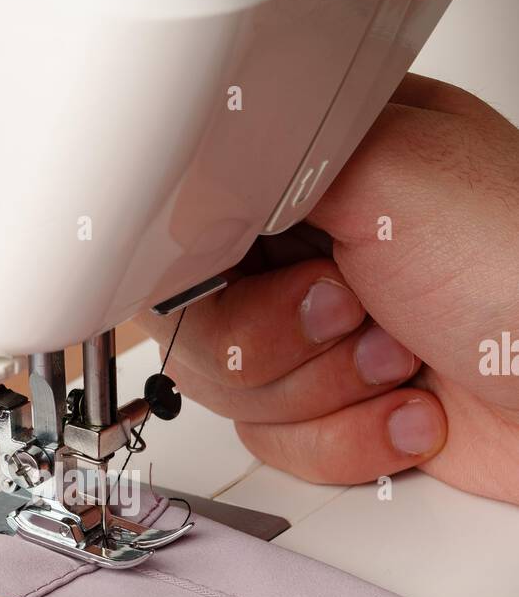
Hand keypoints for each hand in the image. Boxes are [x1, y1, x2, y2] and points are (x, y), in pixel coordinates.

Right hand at [142, 74, 518, 502]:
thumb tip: (180, 165)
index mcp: (320, 163)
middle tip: (353, 312)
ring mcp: (325, 334)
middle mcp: (314, 247)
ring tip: (401, 359)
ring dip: (324, 393)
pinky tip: (415, 408)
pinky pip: (280, 443)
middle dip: (278, 341)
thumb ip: (266, 154)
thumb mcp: (391, 171)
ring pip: (233, 392)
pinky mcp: (341, 407)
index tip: (267, 266)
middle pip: (198, 316)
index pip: (190, 209)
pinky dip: (351, 441)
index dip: (205, 261)